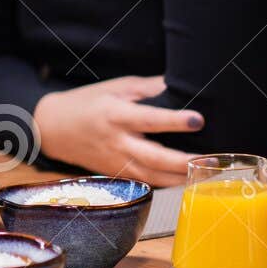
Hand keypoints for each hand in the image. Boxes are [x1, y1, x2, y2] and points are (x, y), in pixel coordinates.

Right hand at [34, 76, 202, 186]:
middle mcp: (118, 142)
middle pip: (155, 157)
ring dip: (183, 177)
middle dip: (184, 161)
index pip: (150, 120)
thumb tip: (182, 84)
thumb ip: (150, 88)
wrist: (54, 129)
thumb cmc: (89, 102)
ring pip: (154, 176)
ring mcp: (117, 163)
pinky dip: (169, 183)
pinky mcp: (118, 175)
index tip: (198, 120)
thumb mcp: (118, 87)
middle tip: (211, 160)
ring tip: (209, 173)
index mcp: (117, 115)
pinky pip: (148, 181)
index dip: (175, 121)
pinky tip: (190, 179)